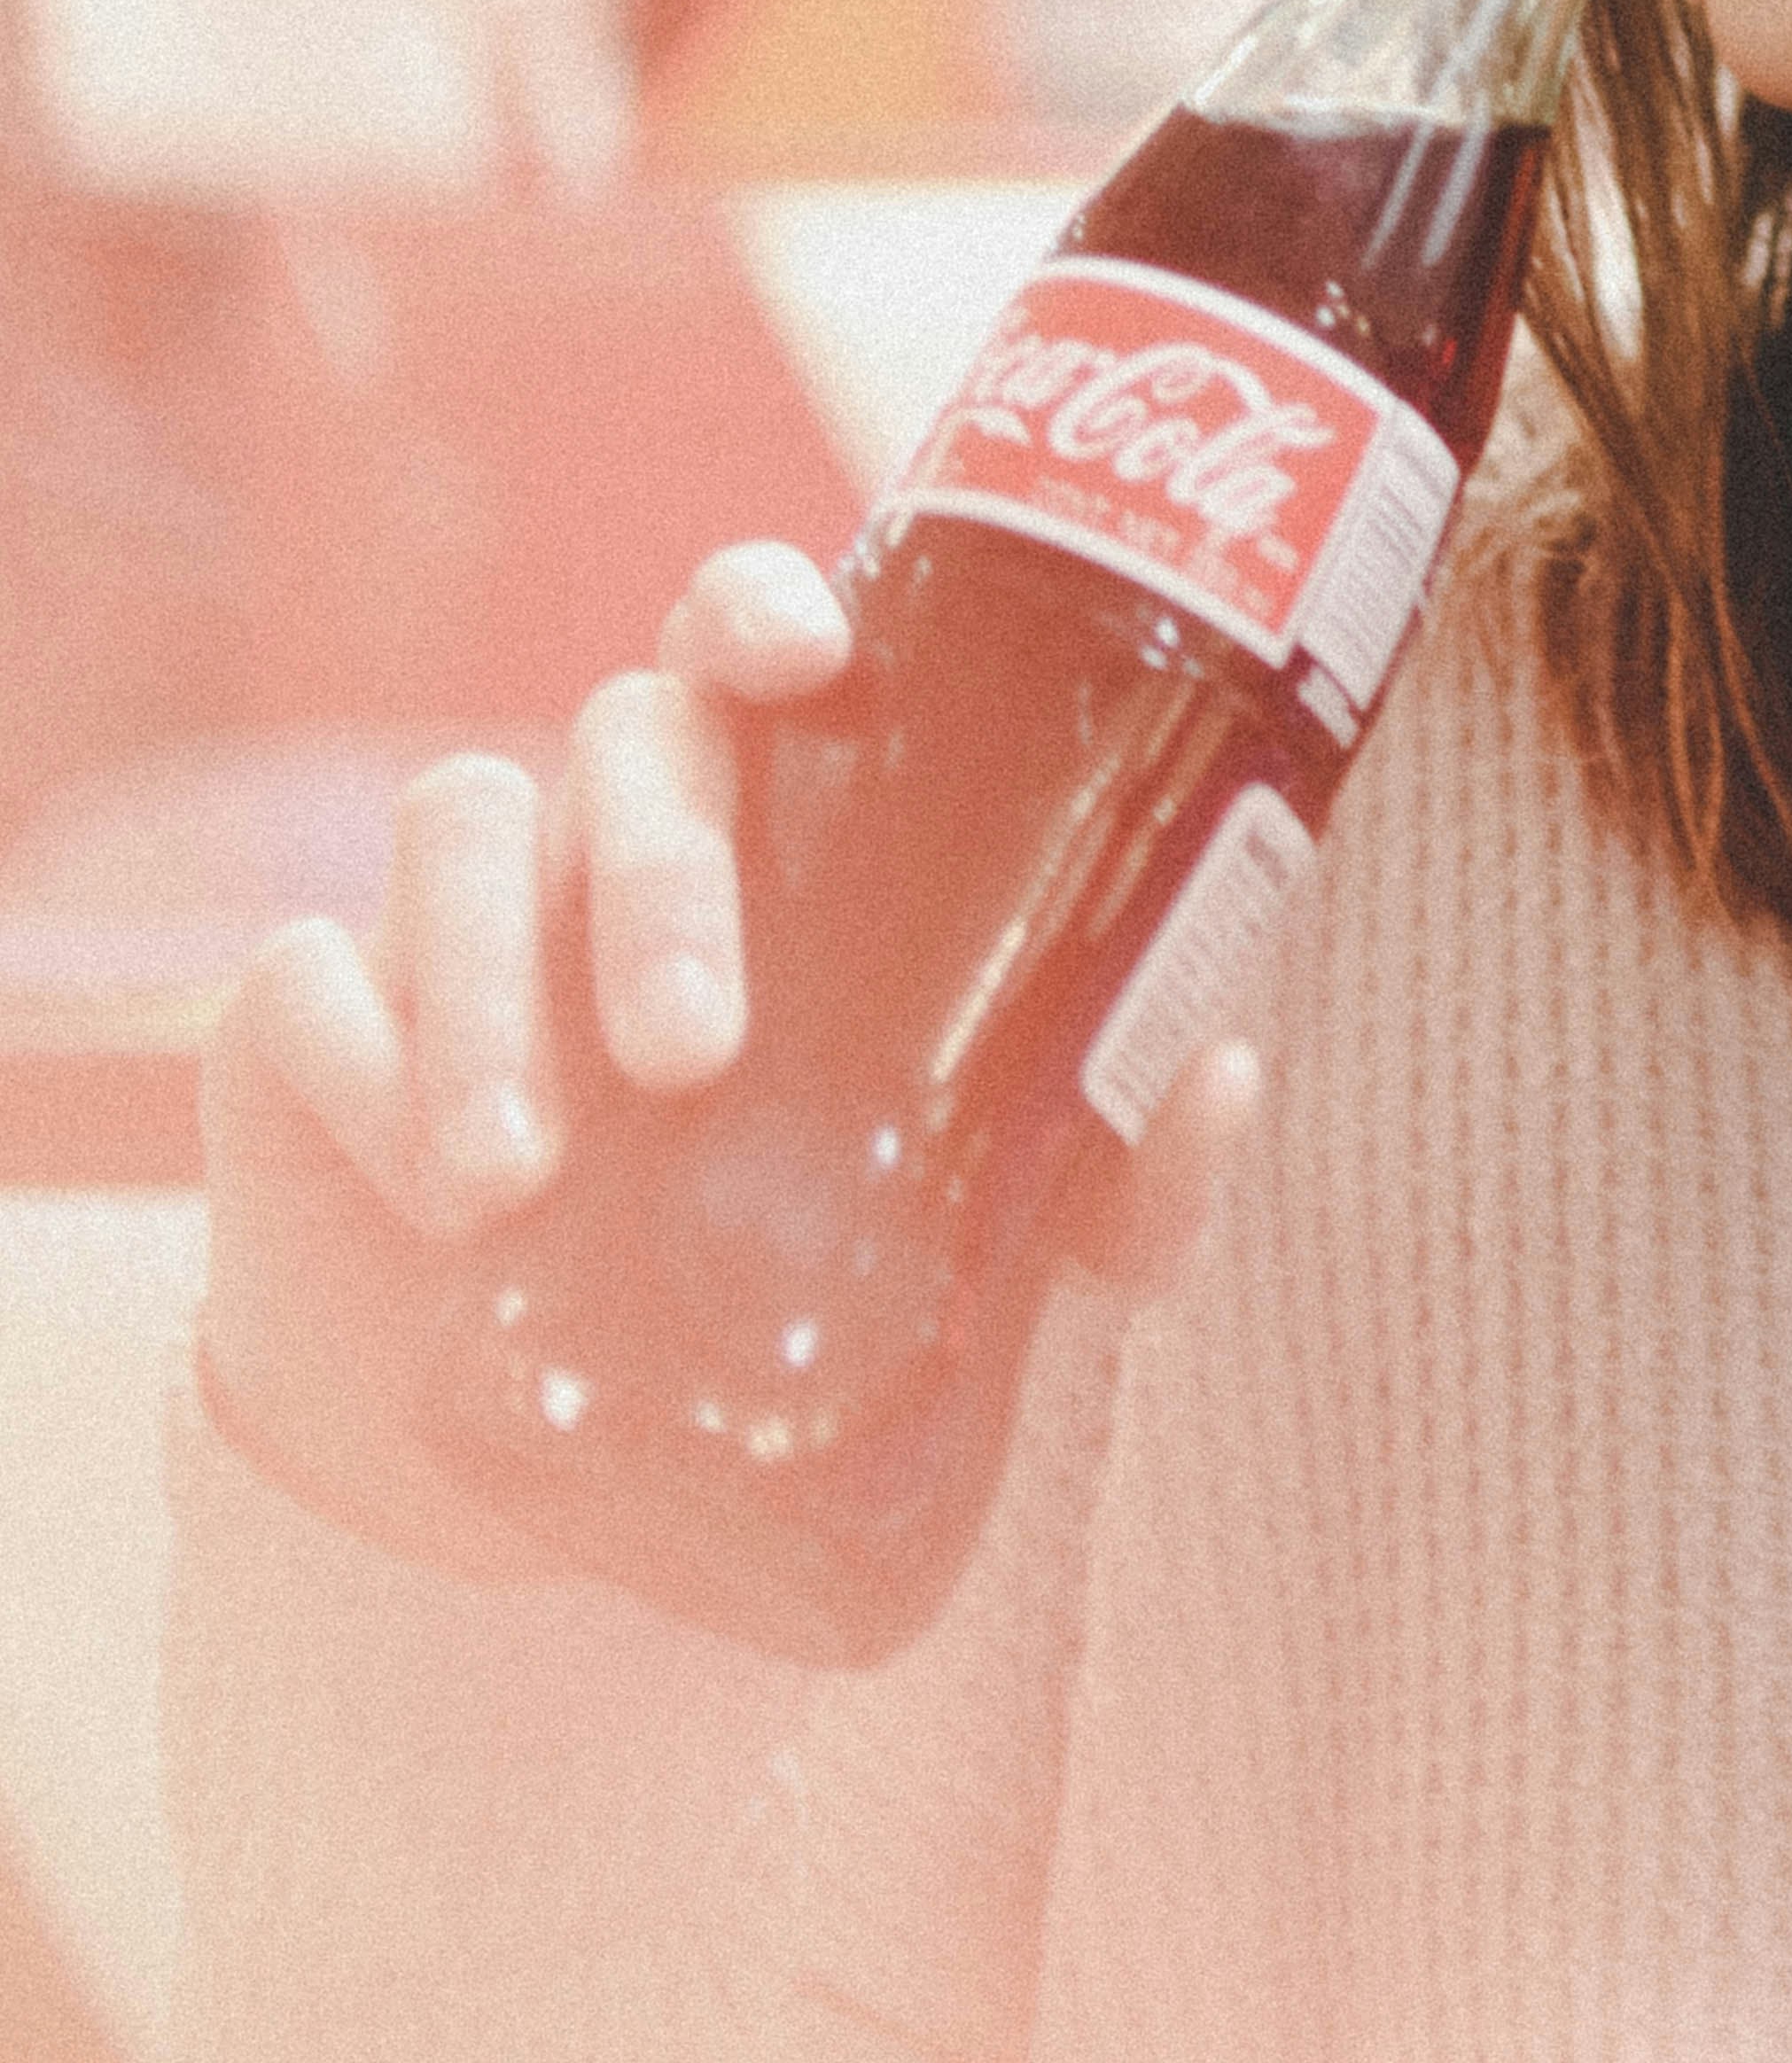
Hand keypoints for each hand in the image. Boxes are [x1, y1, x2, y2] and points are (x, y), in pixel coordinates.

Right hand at [198, 542, 1263, 1587]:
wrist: (554, 1455)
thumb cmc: (787, 1273)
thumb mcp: (969, 1249)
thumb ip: (1109, 1174)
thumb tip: (1215, 1073)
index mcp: (769, 819)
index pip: (753, 640)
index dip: (766, 607)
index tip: (812, 654)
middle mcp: (609, 819)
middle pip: (629, 739)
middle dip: (660, 878)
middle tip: (693, 1052)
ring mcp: (451, 909)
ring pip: (459, 832)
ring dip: (484, 996)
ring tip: (515, 1182)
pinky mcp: (306, 1016)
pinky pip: (310, 985)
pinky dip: (361, 1067)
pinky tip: (412, 1177)